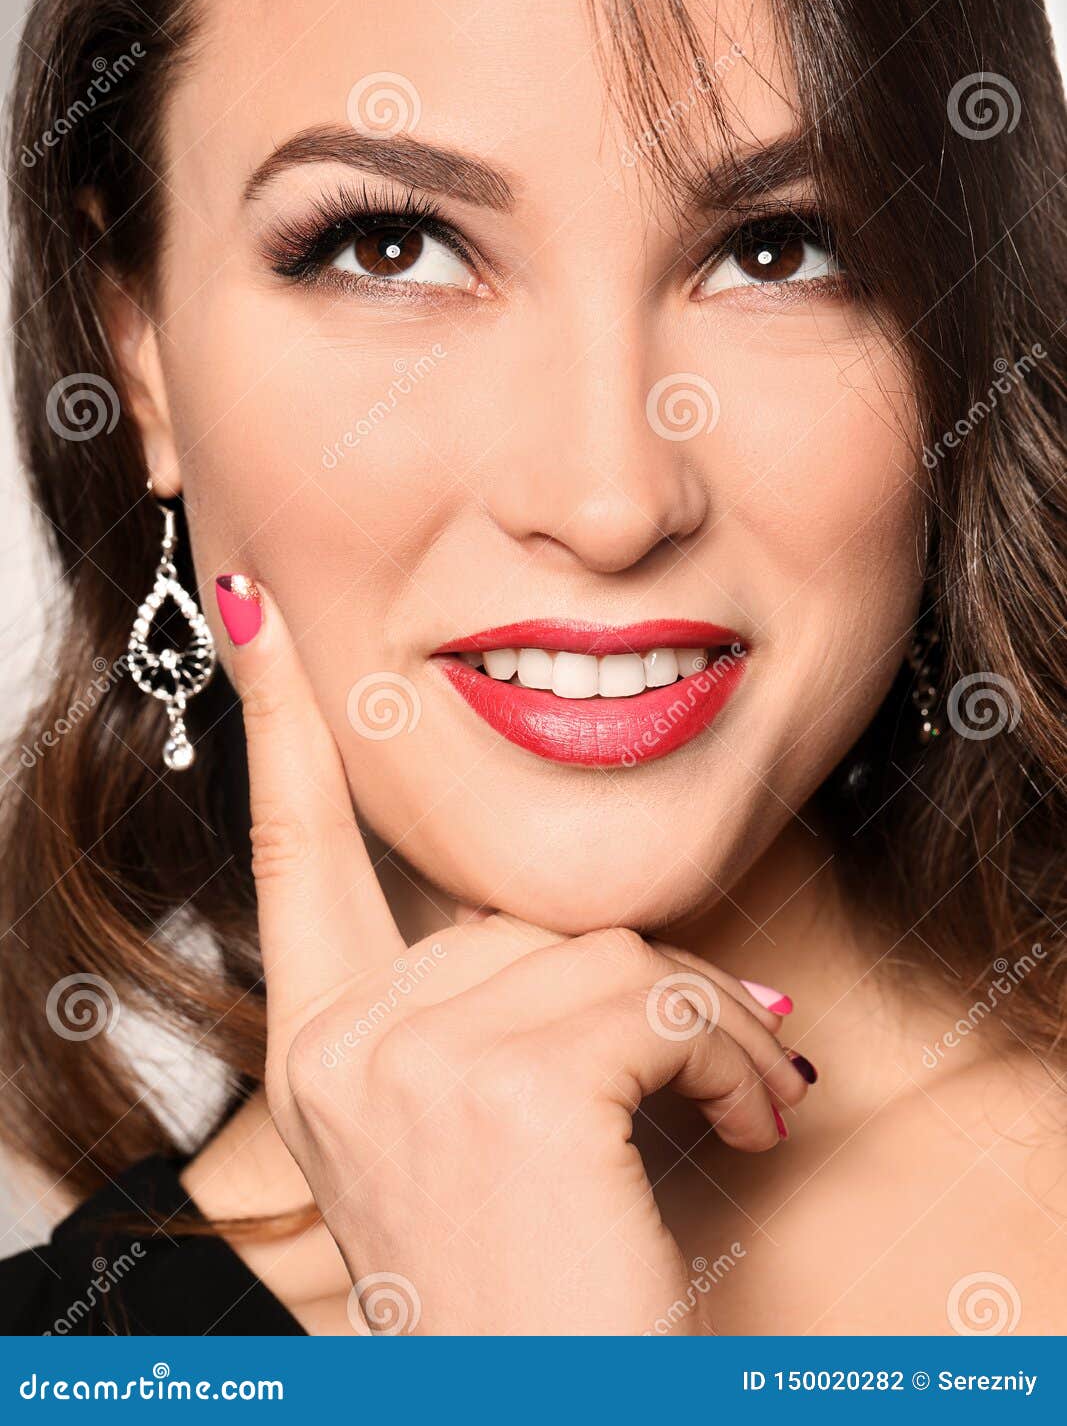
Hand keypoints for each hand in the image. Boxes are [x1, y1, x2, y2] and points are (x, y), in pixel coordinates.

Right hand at [222, 579, 811, 1334]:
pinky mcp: (503, 1083)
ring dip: (706, 1028)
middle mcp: (341, 1045)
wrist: (539, 1422)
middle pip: (521, 910)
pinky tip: (744, 1129)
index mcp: (318, 1050)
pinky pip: (660, 998)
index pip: (293, 851)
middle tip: (716, 1073)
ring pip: (604, 948)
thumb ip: (475, 1012)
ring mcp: (408, 1060)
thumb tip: (571, 931)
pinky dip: (735, 1057)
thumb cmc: (528, 1299)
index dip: (281, 725)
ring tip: (731, 1114)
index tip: (257, 610)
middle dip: (642, 984)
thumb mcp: (463, 1144)